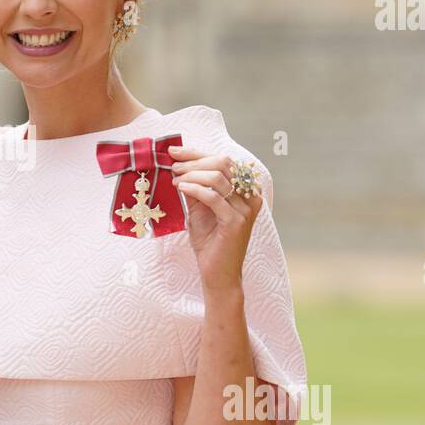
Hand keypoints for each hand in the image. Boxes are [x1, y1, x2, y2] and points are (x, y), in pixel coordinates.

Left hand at [167, 147, 262, 294]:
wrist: (217, 273)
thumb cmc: (209, 241)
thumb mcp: (200, 208)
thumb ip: (195, 187)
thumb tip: (178, 164)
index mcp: (246, 190)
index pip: (224, 160)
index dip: (197, 153)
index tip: (174, 150)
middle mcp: (251, 196)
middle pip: (223, 163)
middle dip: (194, 161)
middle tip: (173, 166)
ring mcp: (246, 209)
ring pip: (218, 177)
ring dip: (192, 174)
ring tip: (175, 178)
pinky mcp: (236, 222)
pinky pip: (213, 196)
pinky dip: (194, 189)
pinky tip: (181, 188)